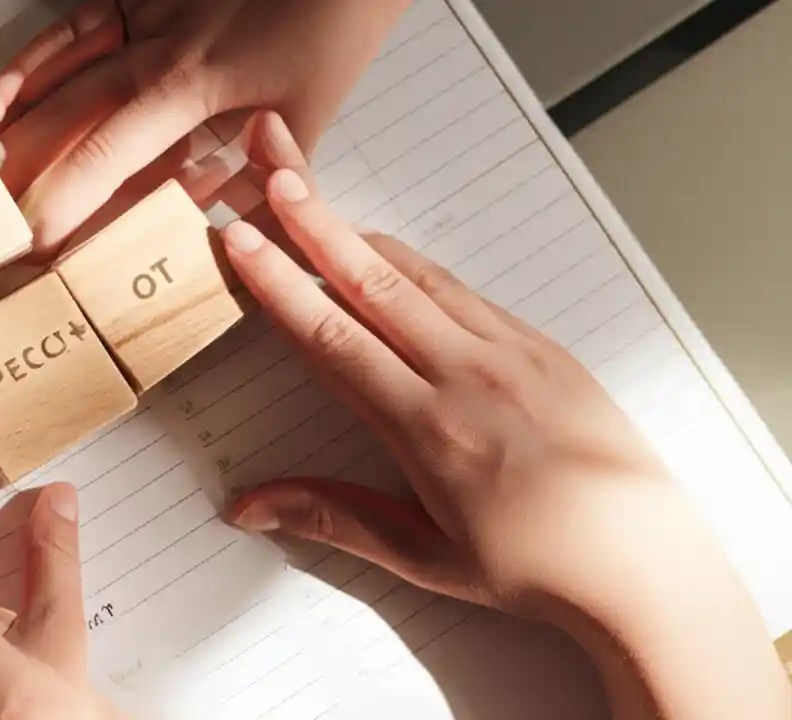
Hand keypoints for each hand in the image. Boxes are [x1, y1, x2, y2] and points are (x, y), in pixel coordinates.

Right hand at [0, 0, 410, 253]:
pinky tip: (5, 87)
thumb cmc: (330, 31)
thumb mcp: (308, 118)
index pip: (105, 155)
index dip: (64, 203)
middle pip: (60, 112)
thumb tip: (232, 245)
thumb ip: (266, 185)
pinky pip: (73, 24)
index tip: (36, 246)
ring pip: (52, 62)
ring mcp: (141, 11)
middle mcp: (149, 46)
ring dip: (6, 109)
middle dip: (18, 169)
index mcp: (187, 83)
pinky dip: (35, 55)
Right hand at [220, 115, 788, 718]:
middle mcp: (466, 376)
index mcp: (428, 430)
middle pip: (371, 284)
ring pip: (418, 276)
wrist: (643, 563)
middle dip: (314, 226)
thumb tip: (249, 507)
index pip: (333, 341)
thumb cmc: (536, 569)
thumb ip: (333, 518)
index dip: (280, 287)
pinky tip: (386, 254)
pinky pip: (464, 292)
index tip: (243, 242)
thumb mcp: (425, 558)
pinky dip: (414, 265)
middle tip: (272, 177)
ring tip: (315, 198)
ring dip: (359, 234)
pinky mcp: (542, 348)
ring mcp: (510, 353)